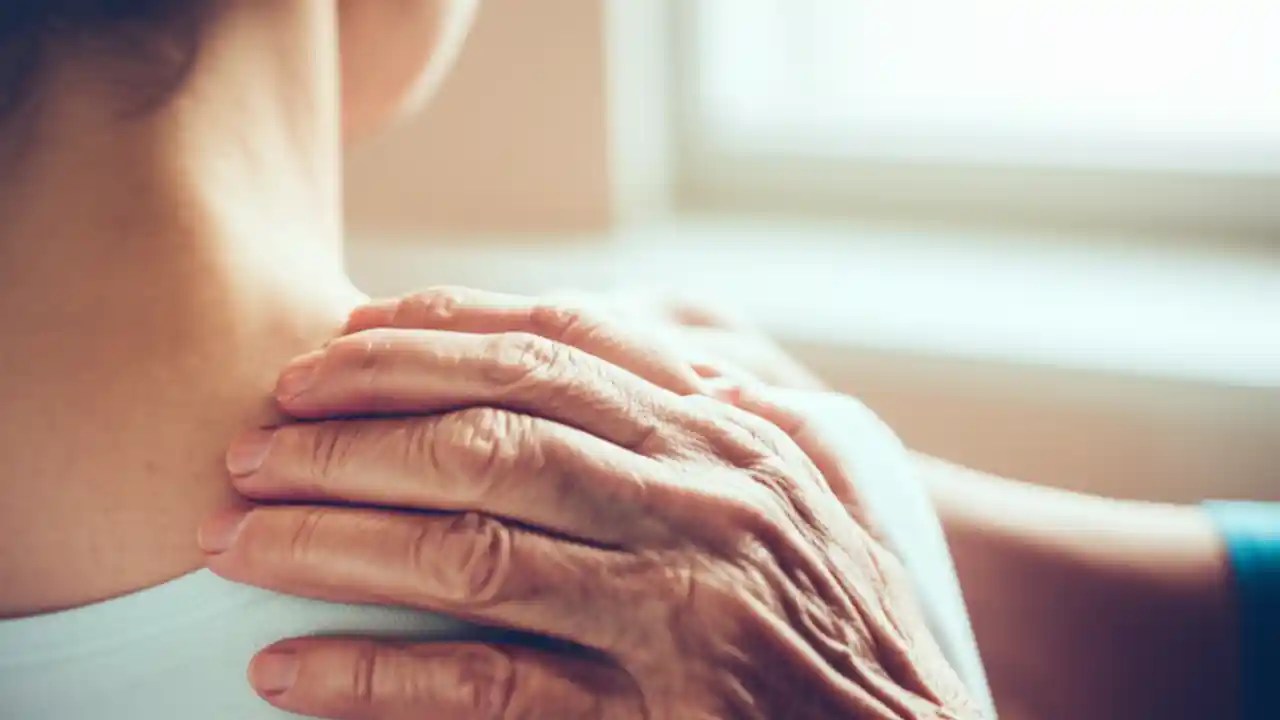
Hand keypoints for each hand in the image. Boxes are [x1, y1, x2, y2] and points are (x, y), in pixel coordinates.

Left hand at [200, 287, 978, 718]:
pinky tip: (290, 669)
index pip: (561, 352)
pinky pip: (489, 689)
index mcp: (732, 439)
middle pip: (494, 435)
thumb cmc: (858, 618)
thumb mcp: (827, 488)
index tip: (337, 336)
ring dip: (334, 537)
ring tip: (235, 538)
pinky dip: (376, 675)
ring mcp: (679, 614)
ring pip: (472, 548)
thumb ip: (751, 414)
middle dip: (356, 426)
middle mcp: (703, 507)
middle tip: (252, 435)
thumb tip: (670, 360)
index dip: (435, 332)